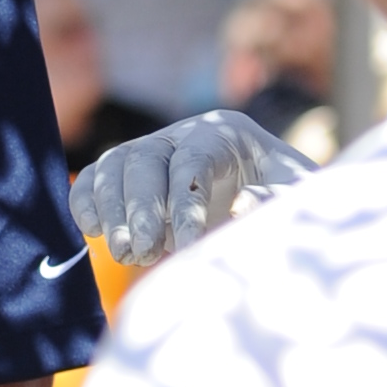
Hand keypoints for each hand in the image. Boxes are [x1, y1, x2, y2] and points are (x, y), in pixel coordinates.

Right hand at [69, 104, 306, 267]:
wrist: (272, 210)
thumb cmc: (289, 202)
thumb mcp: (299, 199)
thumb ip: (277, 200)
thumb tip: (241, 203)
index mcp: (225, 132)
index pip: (192, 161)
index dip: (183, 205)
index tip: (185, 248)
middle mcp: (182, 135)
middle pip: (146, 160)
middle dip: (141, 210)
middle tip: (144, 253)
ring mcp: (152, 151)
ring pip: (116, 167)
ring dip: (113, 211)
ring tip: (127, 254)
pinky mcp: (128, 174)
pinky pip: (95, 178)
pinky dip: (86, 201)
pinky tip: (94, 232)